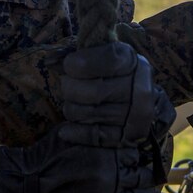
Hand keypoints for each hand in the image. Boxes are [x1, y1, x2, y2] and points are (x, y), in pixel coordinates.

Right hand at [0, 125, 168, 192]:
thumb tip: (114, 126)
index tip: (145, 158)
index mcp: (109, 154)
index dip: (141, 156)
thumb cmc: (46, 155)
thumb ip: (95, 131)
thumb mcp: (71, 132)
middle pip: (145, 176)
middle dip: (152, 176)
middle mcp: (115, 176)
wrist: (27, 186)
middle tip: (158, 177)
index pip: (136, 154)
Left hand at [60, 42, 174, 147]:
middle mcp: (139, 89)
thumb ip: (81, 55)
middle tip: (68, 86)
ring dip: (72, 109)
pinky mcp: (127, 138)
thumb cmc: (113, 74)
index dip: (81, 63)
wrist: (141, 102)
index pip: (108, 60)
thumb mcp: (104, 56)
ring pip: (89, 114)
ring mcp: (135, 117)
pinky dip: (75, 133)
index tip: (69, 65)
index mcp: (133, 63)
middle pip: (94, 91)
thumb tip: (51, 61)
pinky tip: (67, 129)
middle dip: (71, 88)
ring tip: (73, 104)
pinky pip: (94, 137)